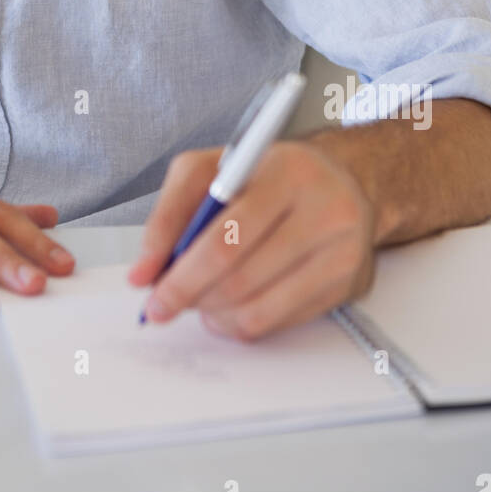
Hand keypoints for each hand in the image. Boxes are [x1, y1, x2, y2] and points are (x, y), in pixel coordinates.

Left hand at [127, 139, 374, 339]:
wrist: (339, 179)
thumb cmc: (267, 174)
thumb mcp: (212, 169)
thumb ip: (171, 213)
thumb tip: (145, 271)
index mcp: (285, 171)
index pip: (225, 237)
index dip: (181, 273)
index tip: (150, 292)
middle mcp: (323, 210)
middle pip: (239, 277)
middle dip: (189, 295)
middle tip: (163, 304)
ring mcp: (340, 251)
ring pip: (257, 307)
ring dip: (213, 313)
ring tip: (198, 300)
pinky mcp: (346, 284)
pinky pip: (279, 322)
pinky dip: (241, 322)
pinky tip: (230, 306)